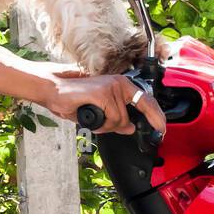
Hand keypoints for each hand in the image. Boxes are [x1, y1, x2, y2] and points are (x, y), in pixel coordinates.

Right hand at [39, 63, 167, 135]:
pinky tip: (91, 118)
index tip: (162, 127)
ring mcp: (111, 86)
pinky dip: (101, 124)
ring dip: (108, 126)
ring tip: (94, 120)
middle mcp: (118, 82)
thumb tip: (130, 127)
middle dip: (153, 119)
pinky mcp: (103, 93)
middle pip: (144, 104)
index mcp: (118, 84)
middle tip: (159, 130)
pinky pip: (112, 118)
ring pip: (122, 119)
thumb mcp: (99, 112)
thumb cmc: (71, 99)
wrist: (51, 89)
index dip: (156, 114)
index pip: (145, 99)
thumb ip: (115, 118)